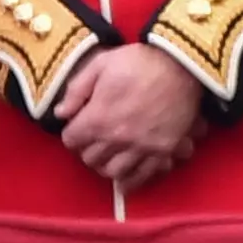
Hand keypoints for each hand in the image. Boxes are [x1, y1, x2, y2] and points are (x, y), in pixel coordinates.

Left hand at [57, 44, 205, 191]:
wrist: (181, 65)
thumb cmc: (139, 62)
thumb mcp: (100, 64)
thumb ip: (76, 90)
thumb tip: (60, 113)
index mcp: (98, 117)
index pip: (71, 140)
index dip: (72, 132)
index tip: (78, 127)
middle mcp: (118, 138)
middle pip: (90, 159)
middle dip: (87, 149)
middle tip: (93, 140)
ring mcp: (142, 147)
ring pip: (113, 172)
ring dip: (107, 165)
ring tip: (109, 155)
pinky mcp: (163, 151)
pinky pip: (143, 176)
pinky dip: (132, 180)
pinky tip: (127, 176)